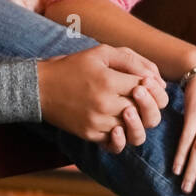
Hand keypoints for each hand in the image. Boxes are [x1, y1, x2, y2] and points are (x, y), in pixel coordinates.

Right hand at [37, 45, 167, 153]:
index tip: (145, 81)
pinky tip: (120, 122)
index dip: (152, 84)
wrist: (40, 88)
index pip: (146, 87)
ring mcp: (96, 122)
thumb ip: (131, 60)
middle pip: (145, 112)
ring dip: (139, 121)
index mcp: (108, 81)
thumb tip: (155, 77)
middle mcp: (104, 104)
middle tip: (143, 96)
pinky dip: (123, 135)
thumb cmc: (74, 66)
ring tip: (132, 109)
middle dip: (151, 103)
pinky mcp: (89, 135)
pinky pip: (116, 143)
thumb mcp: (101, 53)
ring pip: (134, 131)